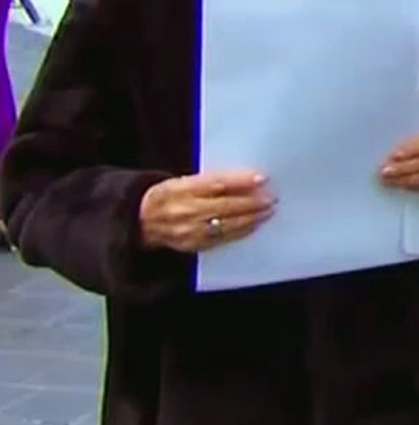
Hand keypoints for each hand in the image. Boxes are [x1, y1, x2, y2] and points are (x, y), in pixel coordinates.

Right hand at [138, 170, 273, 253]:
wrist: (141, 221)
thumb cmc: (168, 196)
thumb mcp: (182, 181)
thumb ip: (210, 181)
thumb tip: (245, 179)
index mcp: (179, 189)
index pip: (215, 184)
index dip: (240, 182)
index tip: (262, 178)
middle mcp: (183, 211)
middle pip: (224, 207)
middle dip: (251, 203)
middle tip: (271, 198)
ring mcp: (187, 231)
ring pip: (225, 225)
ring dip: (251, 218)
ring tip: (268, 211)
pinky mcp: (191, 245)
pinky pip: (221, 240)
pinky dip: (240, 232)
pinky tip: (254, 225)